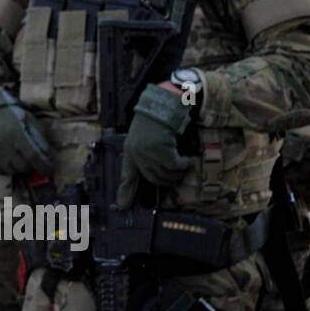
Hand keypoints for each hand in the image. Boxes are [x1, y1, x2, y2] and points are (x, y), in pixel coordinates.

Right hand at [0, 88, 51, 177]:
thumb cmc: (14, 117)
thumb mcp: (31, 122)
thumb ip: (41, 139)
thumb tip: (48, 157)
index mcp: (17, 134)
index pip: (34, 156)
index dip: (44, 166)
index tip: (50, 171)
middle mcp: (3, 144)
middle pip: (23, 166)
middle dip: (31, 165)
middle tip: (31, 158)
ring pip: (11, 170)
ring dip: (18, 166)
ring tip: (18, 155)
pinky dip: (6, 166)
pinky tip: (7, 155)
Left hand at [118, 83, 193, 208]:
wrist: (164, 104)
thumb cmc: (158, 119)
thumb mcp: (147, 137)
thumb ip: (147, 154)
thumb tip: (158, 173)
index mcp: (131, 150)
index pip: (127, 175)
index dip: (125, 192)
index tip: (121, 206)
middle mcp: (136, 153)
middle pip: (153, 178)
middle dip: (168, 180)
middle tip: (179, 175)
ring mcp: (147, 152)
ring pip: (165, 173)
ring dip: (178, 172)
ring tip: (185, 164)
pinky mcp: (160, 149)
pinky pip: (175, 165)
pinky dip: (184, 164)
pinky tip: (188, 159)